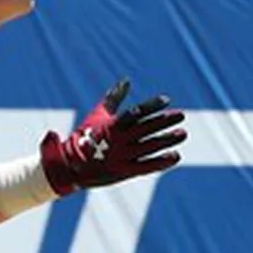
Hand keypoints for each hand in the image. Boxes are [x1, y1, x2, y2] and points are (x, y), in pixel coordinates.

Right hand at [39, 80, 185, 193]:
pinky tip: (176, 155)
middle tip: (181, 115)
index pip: (135, 113)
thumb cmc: (85, 137)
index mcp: (112, 125)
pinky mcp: (123, 172)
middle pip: (145, 129)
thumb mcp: (97, 116)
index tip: (166, 100)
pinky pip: (146, 166)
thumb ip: (113, 98)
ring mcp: (121, 157)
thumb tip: (126, 81)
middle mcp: (118, 140)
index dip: (151, 106)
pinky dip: (161, 161)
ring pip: (148, 147)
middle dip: (164, 121)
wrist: (69, 166)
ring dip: (167, 140)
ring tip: (183, 133)